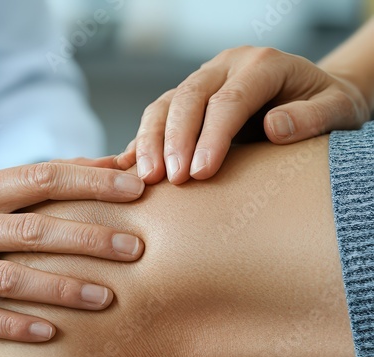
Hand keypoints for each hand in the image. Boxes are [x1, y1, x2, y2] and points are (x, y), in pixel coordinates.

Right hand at [0, 163, 146, 349]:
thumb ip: (14, 197)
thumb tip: (89, 170)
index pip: (39, 176)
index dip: (91, 179)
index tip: (138, 186)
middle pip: (33, 226)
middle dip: (90, 235)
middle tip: (139, 247)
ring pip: (12, 276)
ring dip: (64, 287)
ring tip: (109, 298)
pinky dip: (18, 326)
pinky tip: (52, 335)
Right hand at [116, 46, 371, 184]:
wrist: (315, 97)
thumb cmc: (327, 106)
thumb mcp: (339, 110)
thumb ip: (313, 118)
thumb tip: (275, 128)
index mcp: (263, 63)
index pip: (228, 100)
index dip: (210, 137)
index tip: (200, 173)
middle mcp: (226, 65)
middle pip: (188, 98)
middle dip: (174, 140)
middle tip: (169, 180)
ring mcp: (203, 79)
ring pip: (164, 104)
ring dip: (150, 142)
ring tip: (147, 178)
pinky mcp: (186, 98)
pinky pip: (156, 116)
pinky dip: (141, 142)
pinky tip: (128, 167)